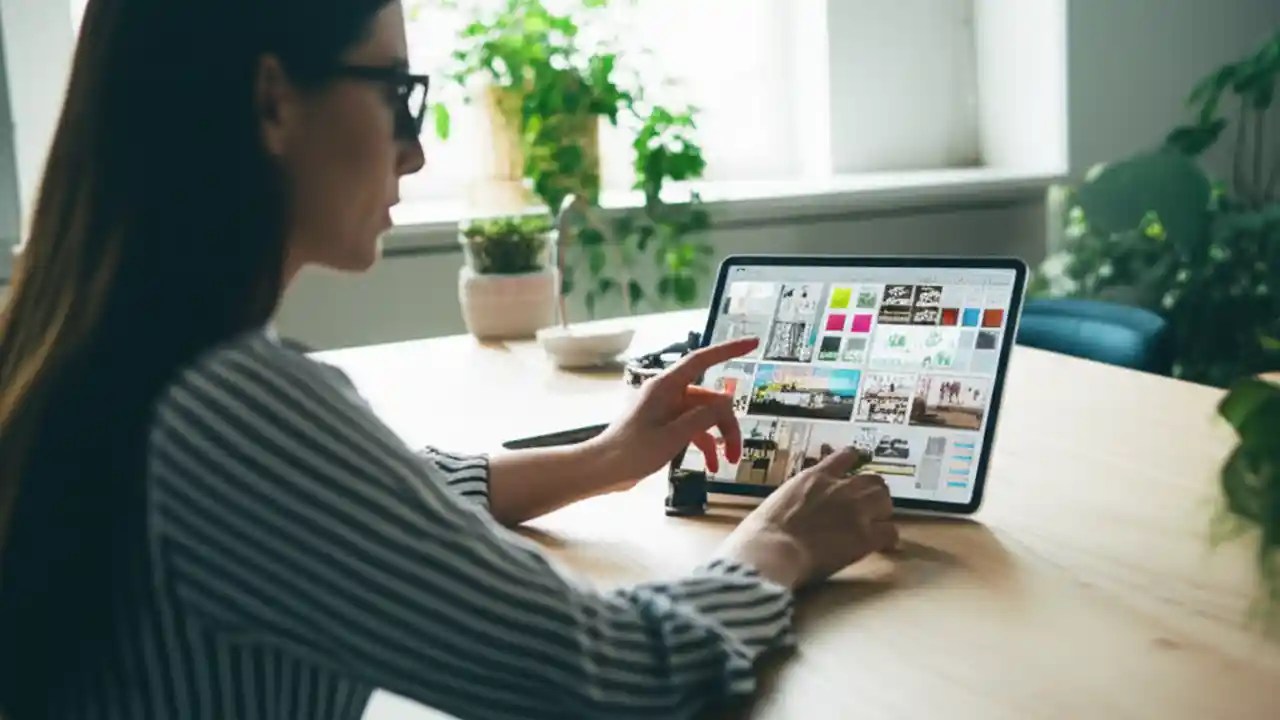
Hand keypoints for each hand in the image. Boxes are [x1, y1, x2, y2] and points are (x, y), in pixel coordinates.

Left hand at [589, 337, 759, 489]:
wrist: (603, 469)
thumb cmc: (632, 451)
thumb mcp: (673, 436)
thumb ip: (702, 417)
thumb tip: (726, 401)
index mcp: (666, 386)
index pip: (702, 360)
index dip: (728, 350)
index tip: (753, 344)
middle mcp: (668, 393)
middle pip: (710, 399)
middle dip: (727, 424)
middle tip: (736, 453)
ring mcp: (666, 409)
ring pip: (704, 415)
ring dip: (718, 438)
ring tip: (728, 462)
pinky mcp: (664, 425)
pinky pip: (692, 428)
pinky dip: (704, 445)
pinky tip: (712, 466)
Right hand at [716, 447, 897, 589]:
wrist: (771, 549)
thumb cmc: (761, 530)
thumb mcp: (777, 501)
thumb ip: (795, 498)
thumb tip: (795, 508)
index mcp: (815, 476)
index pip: (845, 456)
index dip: (854, 463)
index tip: (854, 471)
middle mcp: (840, 487)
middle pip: (873, 479)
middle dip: (873, 492)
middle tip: (869, 506)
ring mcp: (856, 511)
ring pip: (885, 500)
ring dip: (883, 511)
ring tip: (878, 523)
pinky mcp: (865, 536)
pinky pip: (890, 532)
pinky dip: (889, 539)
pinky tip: (884, 547)